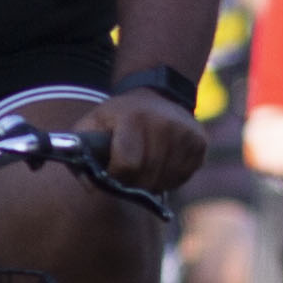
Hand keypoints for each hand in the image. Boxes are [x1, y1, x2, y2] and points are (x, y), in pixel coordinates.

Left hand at [87, 87, 210, 195]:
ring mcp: (185, 134)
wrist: (158, 94)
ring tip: (145, 165)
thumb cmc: (120, 115)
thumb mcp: (94, 123)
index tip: (113, 172)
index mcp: (133, 119)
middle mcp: (163, 124)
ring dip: (152, 182)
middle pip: (147, 177)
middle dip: (134, 183)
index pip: (127, 166)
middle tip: (128, 172)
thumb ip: (82, 153)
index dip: (117, 176)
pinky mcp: (200, 143)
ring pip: (165, 181)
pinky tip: (163, 162)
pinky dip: (170, 178)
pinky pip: (183, 177)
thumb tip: (92, 188)